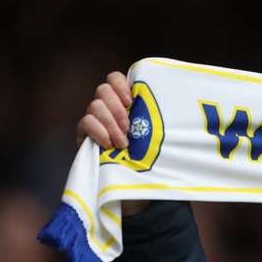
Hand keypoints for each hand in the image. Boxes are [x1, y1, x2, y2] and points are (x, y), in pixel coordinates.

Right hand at [77, 71, 147, 214]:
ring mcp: (93, 120)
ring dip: (111, 124)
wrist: (133, 183)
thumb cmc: (149, 157)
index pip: (114, 78)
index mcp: (122, 102)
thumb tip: (177, 100)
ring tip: (122, 143)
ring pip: (95, 106)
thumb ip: (153, 116)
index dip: (120, 85)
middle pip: (103, 90)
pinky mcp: (84, 136)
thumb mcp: (155, 135)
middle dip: (117, 108)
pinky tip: (108, 144)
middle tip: (129, 127)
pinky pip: (85, 122)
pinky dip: (98, 131)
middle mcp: (106, 107)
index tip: (131, 100)